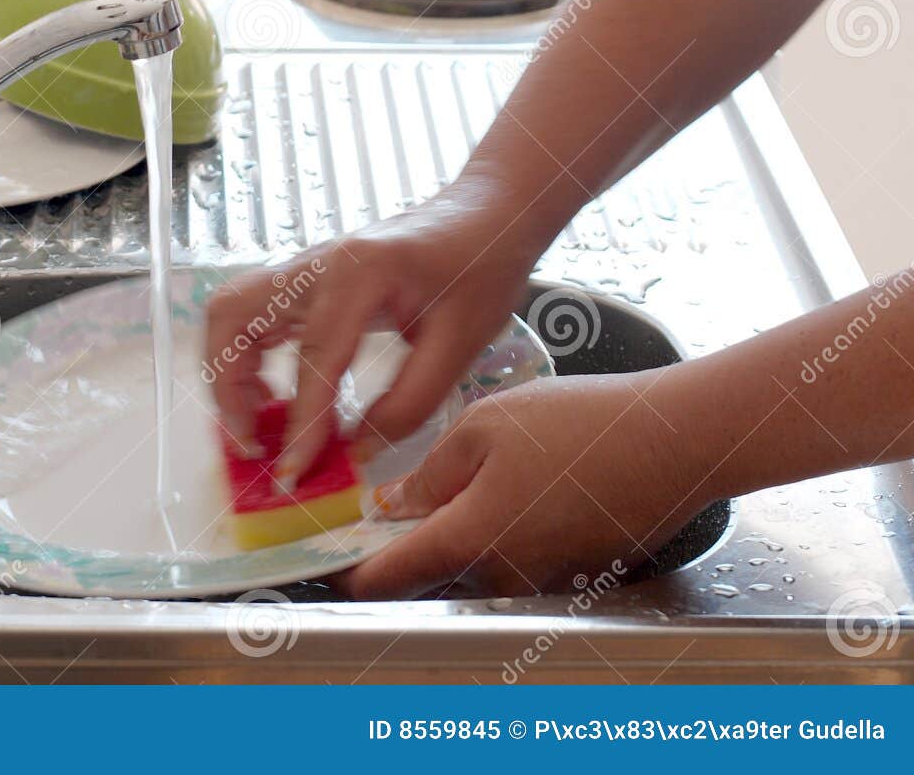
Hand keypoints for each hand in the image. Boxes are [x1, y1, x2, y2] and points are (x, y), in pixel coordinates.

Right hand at [204, 183, 542, 485]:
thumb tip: (355, 452)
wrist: (484, 216)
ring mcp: (304, 267)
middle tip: (254, 442)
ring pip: (230, 312)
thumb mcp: (462, 342)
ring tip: (259, 422)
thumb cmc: (481, 268)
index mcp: (360, 272)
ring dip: (228, 371)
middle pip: (233, 316)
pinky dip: (245, 357)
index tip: (294, 473)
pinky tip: (274, 393)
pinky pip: (251, 314)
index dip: (301, 422)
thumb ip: (409, 402)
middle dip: (229, 387)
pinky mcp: (304, 279)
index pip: (314, 356)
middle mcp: (317, 263)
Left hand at [343, 370, 714, 597]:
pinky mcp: (575, 569)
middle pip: (430, 572)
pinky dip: (503, 529)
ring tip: (459, 480)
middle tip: (384, 505)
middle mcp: (503, 575)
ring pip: (475, 562)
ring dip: (457, 532)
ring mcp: (543, 578)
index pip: (387, 578)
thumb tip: (394, 505)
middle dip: (403, 545)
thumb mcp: (484, 426)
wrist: (678, 441)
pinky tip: (518, 484)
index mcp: (468, 540)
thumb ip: (430, 474)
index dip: (349, 572)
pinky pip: (519, 555)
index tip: (326, 557)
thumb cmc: (580, 424)